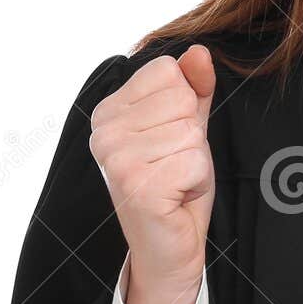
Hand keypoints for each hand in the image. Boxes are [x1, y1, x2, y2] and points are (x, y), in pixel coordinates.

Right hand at [88, 46, 215, 303]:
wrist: (167, 252)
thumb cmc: (176, 187)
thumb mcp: (188, 130)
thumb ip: (193, 89)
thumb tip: (199, 52)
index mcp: (108, 111)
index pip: (168, 72)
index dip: (184, 108)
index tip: (170, 142)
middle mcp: (103, 131)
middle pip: (181, 99)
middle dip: (193, 136)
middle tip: (175, 166)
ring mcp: (115, 158)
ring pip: (190, 131)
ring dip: (195, 160)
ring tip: (176, 182)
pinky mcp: (135, 185)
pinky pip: (194, 159)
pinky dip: (197, 181)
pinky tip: (177, 197)